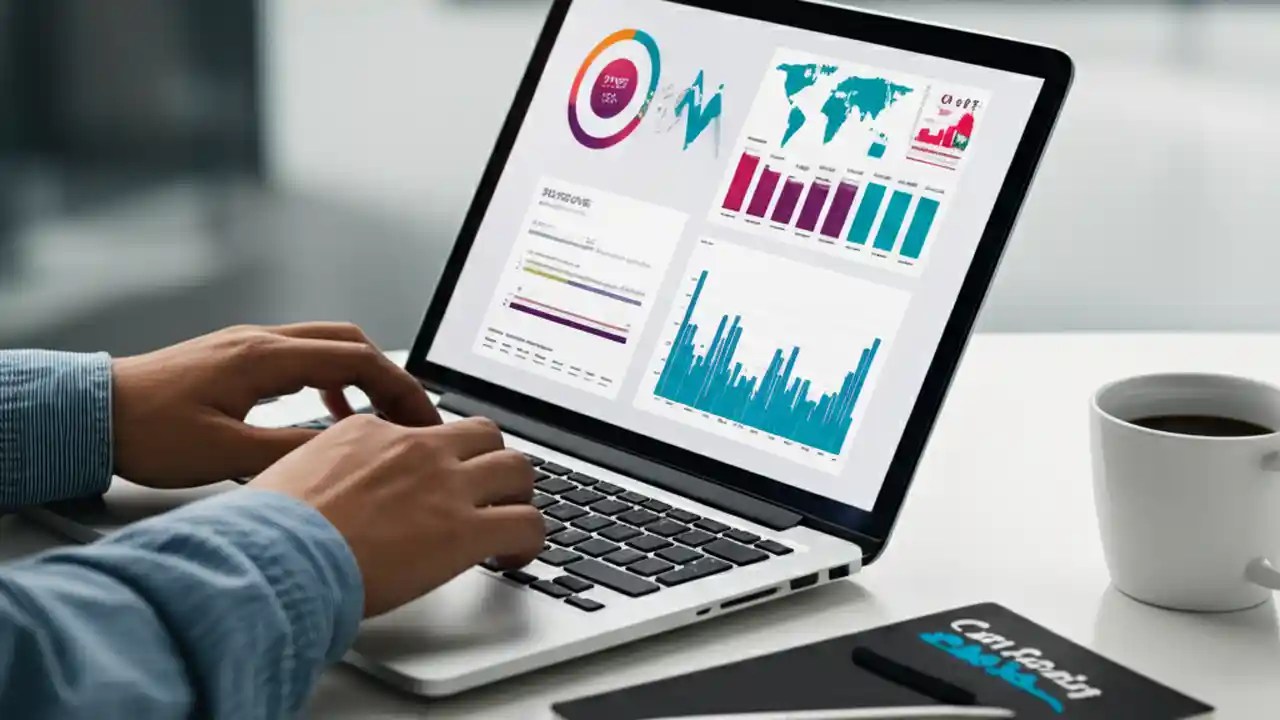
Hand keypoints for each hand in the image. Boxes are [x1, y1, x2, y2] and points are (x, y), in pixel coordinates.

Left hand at [111, 323, 440, 487]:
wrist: (92, 414)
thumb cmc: (148, 433)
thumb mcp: (227, 454)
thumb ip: (294, 451)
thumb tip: (350, 452)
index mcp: (265, 358)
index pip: (358, 359)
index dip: (402, 388)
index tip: (424, 419)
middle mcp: (262, 341)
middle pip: (352, 342)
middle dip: (392, 378)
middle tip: (414, 418)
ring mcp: (250, 344)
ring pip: (330, 345)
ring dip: (364, 376)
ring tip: (380, 420)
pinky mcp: (239, 356)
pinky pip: (304, 356)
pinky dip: (332, 378)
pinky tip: (331, 410)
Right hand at [250, 414, 542, 616]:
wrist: (275, 559)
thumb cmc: (268, 533)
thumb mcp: (286, 479)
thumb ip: (319, 475)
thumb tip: (319, 494)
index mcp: (368, 432)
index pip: (423, 431)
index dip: (437, 458)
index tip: (437, 480)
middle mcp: (414, 449)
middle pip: (483, 434)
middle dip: (491, 461)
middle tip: (488, 492)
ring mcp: (445, 485)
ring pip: (516, 469)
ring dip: (518, 495)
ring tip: (509, 522)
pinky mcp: (466, 529)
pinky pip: (526, 523)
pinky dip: (531, 540)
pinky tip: (515, 557)